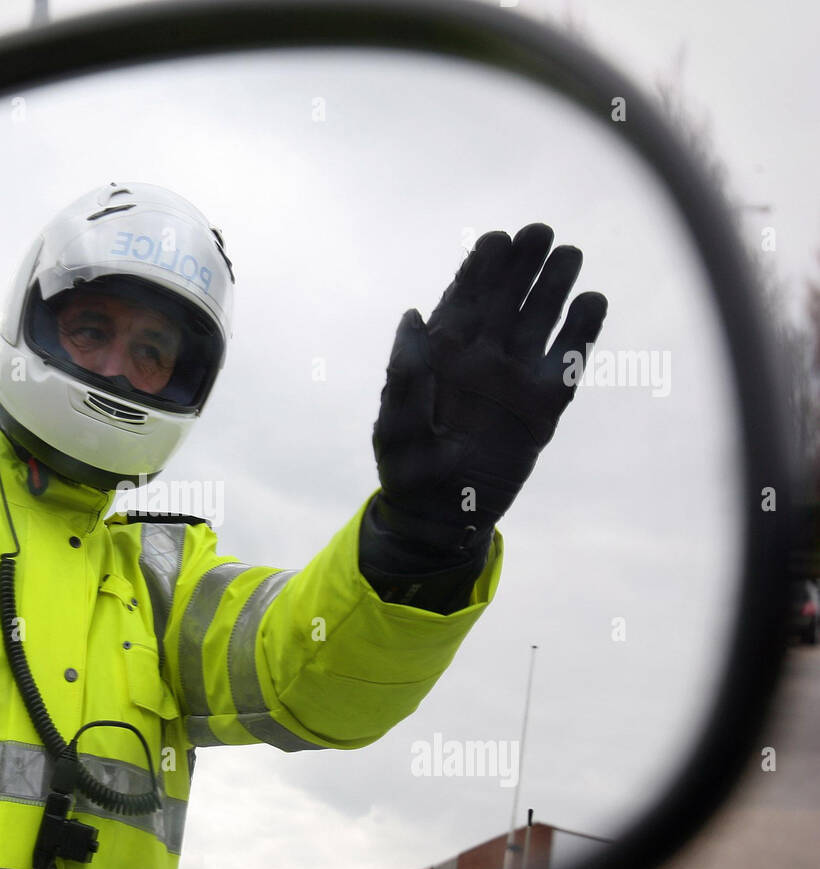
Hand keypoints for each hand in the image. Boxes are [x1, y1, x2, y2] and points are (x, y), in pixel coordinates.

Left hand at [371, 223, 607, 554]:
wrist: (439, 516)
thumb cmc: (407, 470)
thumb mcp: (394, 424)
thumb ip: (403, 373)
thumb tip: (413, 315)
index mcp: (442, 354)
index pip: (465, 298)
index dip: (480, 267)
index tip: (495, 240)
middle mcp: (482, 358)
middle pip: (507, 298)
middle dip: (522, 264)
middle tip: (540, 232)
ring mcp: (515, 379)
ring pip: (540, 320)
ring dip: (554, 287)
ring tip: (570, 254)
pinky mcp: (544, 407)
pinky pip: (568, 362)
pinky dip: (582, 334)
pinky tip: (593, 302)